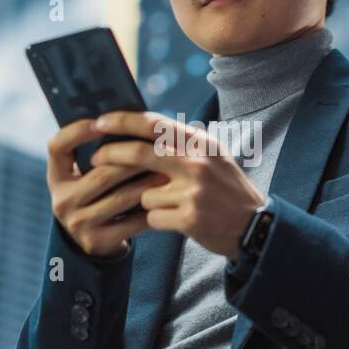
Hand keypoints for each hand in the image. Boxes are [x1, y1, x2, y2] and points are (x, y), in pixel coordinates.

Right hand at [45, 117, 168, 257]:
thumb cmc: (99, 195)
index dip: (77, 131)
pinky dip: (152, 208)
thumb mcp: (88, 175)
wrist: (96, 241)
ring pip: (121, 196)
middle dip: (134, 159)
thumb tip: (129, 109)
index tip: (101, 121)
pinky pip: (131, 221)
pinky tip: (168, 198)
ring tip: (170, 171)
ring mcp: (78, 223)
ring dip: (149, 182)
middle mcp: (62, 200)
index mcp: (57, 177)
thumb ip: (100, 152)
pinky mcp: (97, 241)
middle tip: (160, 148)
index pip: (57, 146)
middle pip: (102, 172)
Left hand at [90, 110, 266, 256]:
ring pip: (144, 193)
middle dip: (110, 155)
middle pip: (139, 154)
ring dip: (147, 201)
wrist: (255, 227)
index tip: (100, 121)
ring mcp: (193, 192)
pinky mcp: (188, 219)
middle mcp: (197, 164)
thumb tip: (140, 127)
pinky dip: (157, 220)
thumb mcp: (212, 156)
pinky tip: (176, 221)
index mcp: (201, 144)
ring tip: (170, 206)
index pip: (154, 124)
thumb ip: (182, 143)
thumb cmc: (227, 190)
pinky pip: (153, 217)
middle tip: (94, 159)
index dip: (123, 121)